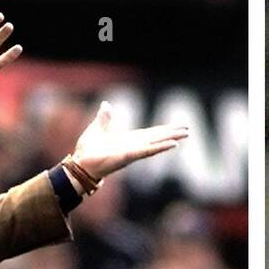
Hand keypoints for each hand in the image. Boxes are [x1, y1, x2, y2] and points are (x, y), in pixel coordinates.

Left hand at [72, 101, 188, 179]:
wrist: (81, 164)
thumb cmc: (88, 150)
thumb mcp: (97, 128)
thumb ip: (104, 118)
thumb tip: (106, 105)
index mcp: (128, 140)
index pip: (150, 134)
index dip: (163, 130)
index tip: (175, 127)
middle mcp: (134, 146)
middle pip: (157, 138)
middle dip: (172, 134)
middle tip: (188, 130)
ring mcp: (133, 152)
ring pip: (157, 144)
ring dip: (171, 139)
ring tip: (185, 135)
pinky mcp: (130, 156)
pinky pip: (148, 151)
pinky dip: (161, 147)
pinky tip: (173, 145)